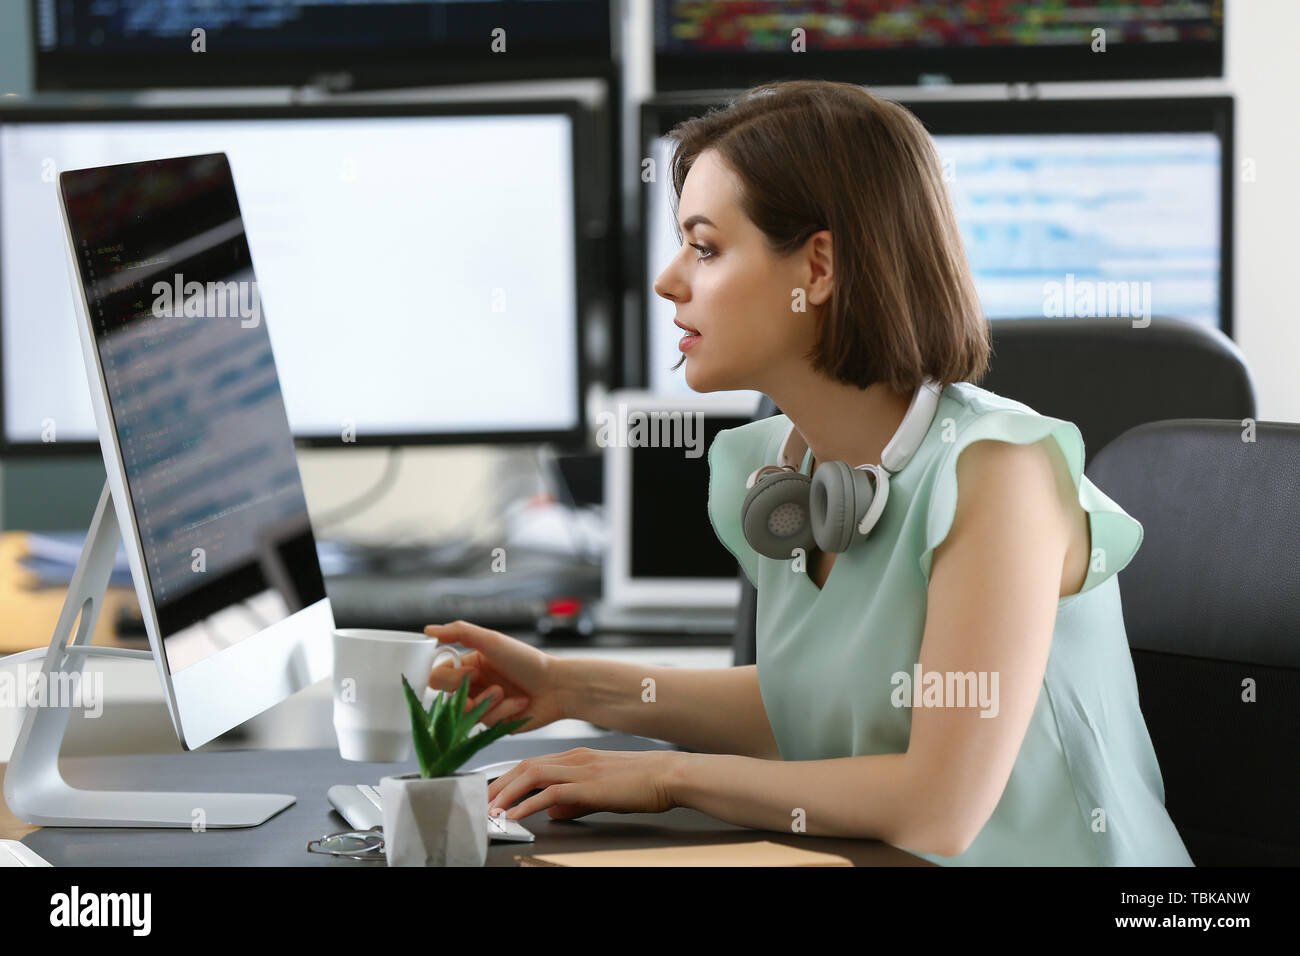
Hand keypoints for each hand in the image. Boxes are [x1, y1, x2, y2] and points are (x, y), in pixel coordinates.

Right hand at [423, 620, 565, 731]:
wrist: (558, 686)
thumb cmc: (527, 661)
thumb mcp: (492, 641)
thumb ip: (460, 632)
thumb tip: (428, 629)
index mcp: (470, 664)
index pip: (438, 676)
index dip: (450, 678)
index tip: (472, 672)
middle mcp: (474, 685)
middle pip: (446, 697)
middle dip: (469, 692)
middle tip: (494, 685)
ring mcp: (483, 705)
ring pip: (463, 714)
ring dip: (488, 703)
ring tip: (508, 694)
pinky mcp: (494, 723)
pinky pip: (484, 724)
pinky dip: (503, 711)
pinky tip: (520, 703)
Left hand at [487, 747, 684, 820]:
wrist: (668, 775)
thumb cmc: (641, 783)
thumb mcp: (601, 792)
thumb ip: (574, 802)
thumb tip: (551, 813)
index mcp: (577, 757)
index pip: (532, 763)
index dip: (508, 778)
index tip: (492, 794)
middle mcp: (574, 758)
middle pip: (525, 766)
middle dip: (499, 785)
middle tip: (481, 803)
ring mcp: (580, 769)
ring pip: (532, 775)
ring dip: (507, 793)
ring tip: (491, 810)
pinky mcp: (588, 785)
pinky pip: (549, 793)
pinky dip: (528, 804)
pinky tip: (516, 816)